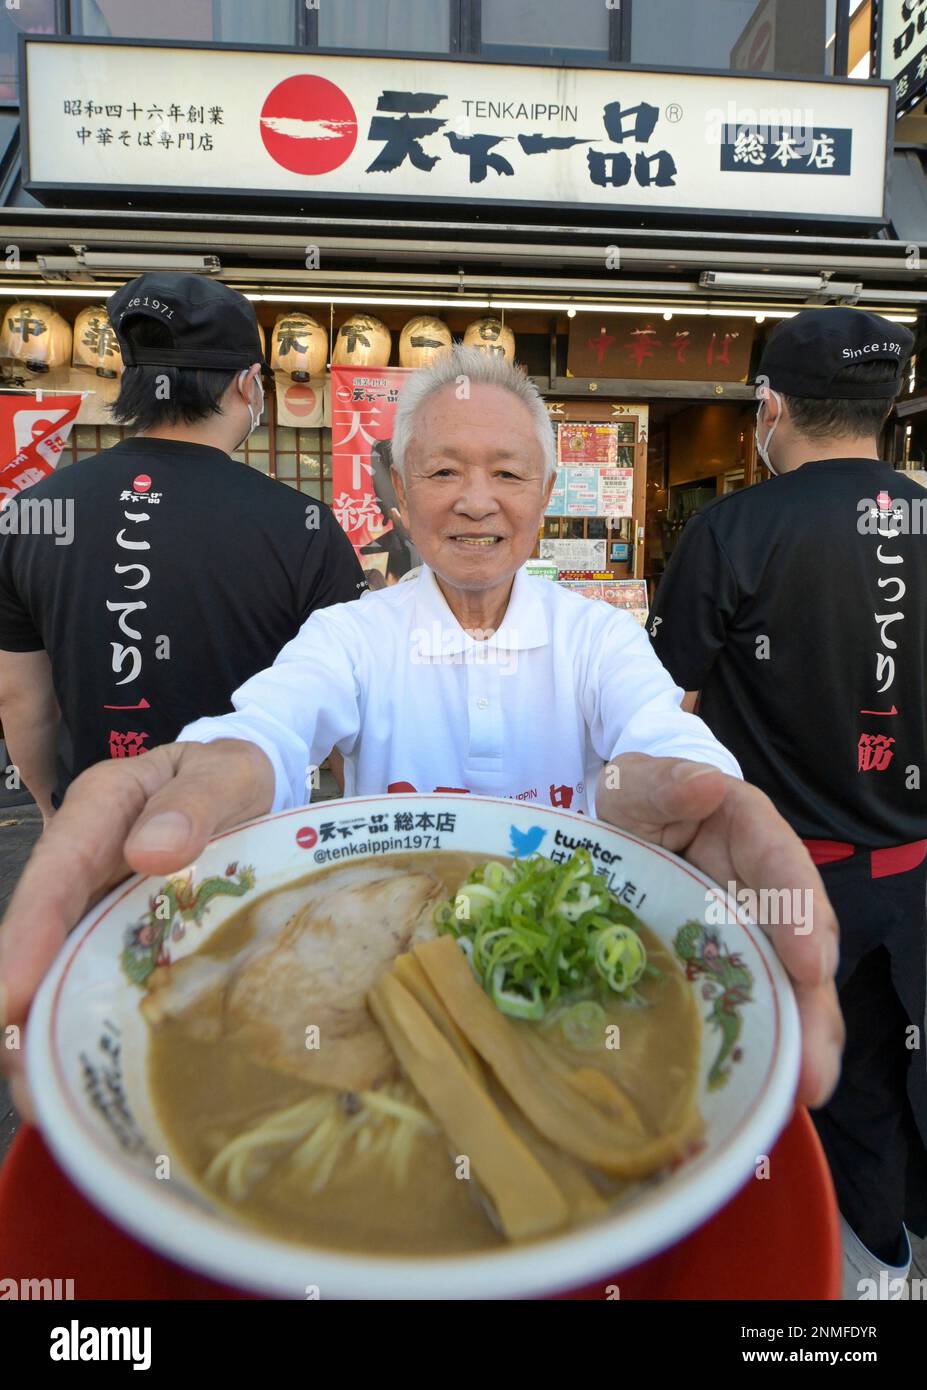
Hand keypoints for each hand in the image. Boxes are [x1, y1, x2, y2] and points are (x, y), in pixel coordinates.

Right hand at [0, 739, 273, 1121]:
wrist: (251, 780)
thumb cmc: (232, 773)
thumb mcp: (225, 773)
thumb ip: (193, 803)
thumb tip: (151, 851)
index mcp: (99, 809)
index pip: (55, 874)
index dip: (28, 938)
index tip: (11, 998)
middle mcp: (85, 859)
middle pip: (43, 934)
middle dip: (26, 1005)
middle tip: (27, 1077)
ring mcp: (100, 898)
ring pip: (64, 964)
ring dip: (55, 1026)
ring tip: (53, 1097)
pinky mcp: (122, 928)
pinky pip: (101, 974)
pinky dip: (96, 1018)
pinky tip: (102, 1069)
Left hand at [596, 754, 842, 1109]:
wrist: (624, 822)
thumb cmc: (640, 797)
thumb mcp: (640, 781)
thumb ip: (666, 781)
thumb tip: (702, 785)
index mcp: (752, 831)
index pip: (785, 869)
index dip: (799, 917)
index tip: (809, 963)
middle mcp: (766, 885)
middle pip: (804, 943)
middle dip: (812, 1004)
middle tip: (814, 1063)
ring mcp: (752, 928)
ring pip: (790, 984)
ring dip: (800, 1037)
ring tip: (803, 1089)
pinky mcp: (731, 963)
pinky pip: (756, 1003)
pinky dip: (764, 1043)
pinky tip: (767, 1086)